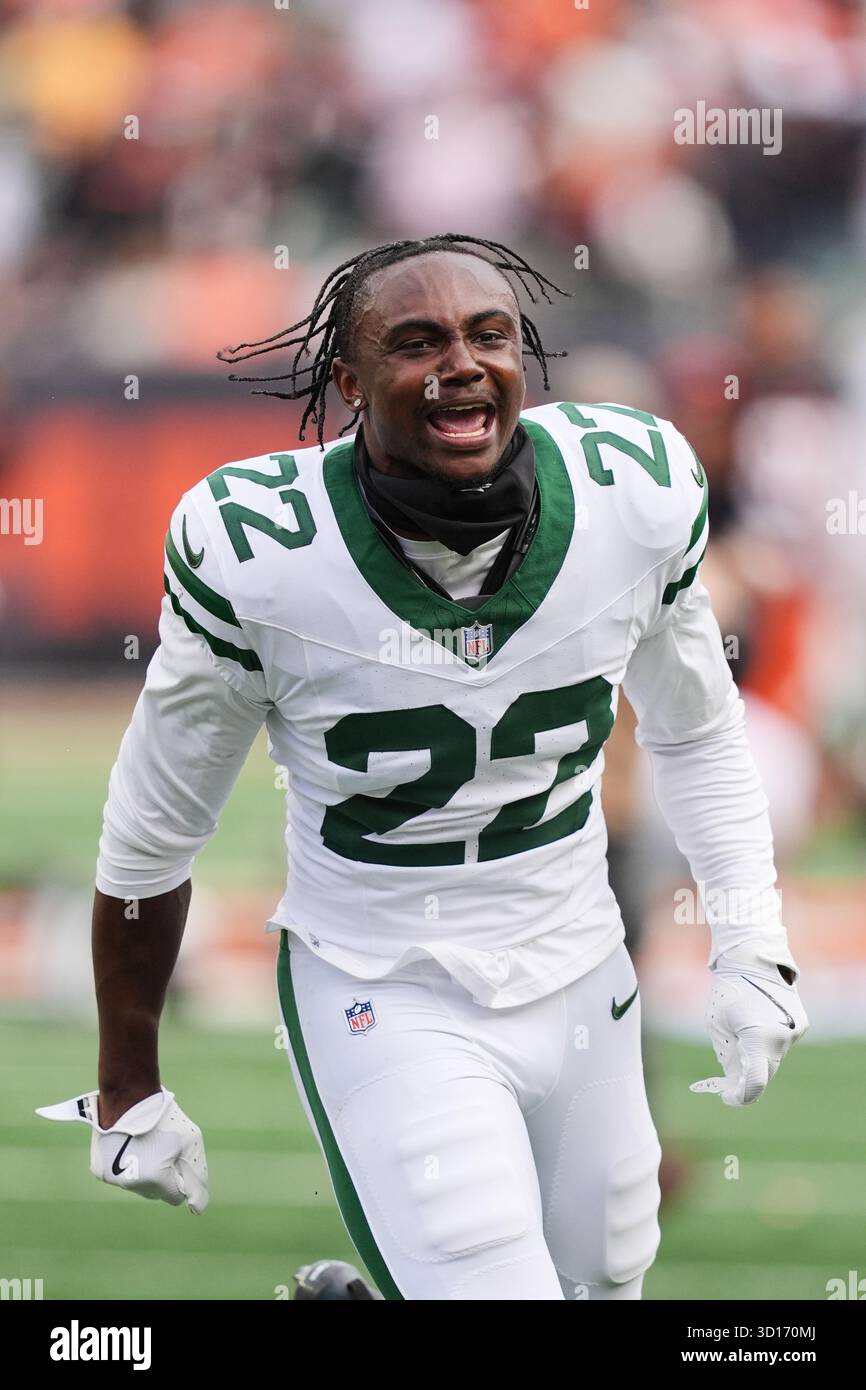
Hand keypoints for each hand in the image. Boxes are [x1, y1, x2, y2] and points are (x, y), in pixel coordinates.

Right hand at [36, 1087, 208, 1212]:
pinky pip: (118, 1176)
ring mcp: (113, 1179)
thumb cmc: (163, 1118)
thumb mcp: (190, 1141)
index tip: (177, 1165)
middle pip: (154, 1192)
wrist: (128, 1097)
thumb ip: (195, 1173)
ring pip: (135, 1184)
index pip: (174, 1197)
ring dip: (143, 1172)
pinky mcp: (99, 1171)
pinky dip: (125, 1165)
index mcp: (156, 1178)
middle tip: (161, 1152)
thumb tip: (198, 1203)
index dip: (179, 1181)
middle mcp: (132, 1184)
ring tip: (144, 1147)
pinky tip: (128, 1147)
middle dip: (161, 1178)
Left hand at [690, 948, 807, 1105]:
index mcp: (758, 1038)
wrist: (754, 959)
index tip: (726, 1097)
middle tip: (729, 1082)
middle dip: (746, 1078)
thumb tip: (733, 1080)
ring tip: (740, 1039)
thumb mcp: (717, 1025)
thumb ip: (727, 1056)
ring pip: (774, 1058)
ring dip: (757, 1058)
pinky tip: (756, 1025)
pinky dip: (767, 1044)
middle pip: (765, 1072)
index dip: (740, 1096)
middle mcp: (782, 1038)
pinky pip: (781, 1044)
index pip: (754, 1082)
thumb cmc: (729, 990)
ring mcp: (795, 1032)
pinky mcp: (801, 1025)